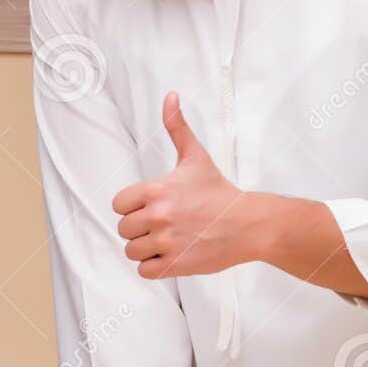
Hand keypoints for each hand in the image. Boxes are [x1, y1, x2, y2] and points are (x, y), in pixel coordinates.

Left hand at [112, 91, 253, 278]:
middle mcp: (158, 215)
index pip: (119, 205)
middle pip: (124, 229)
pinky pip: (145, 271)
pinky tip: (171, 255)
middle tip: (164, 224)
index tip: (152, 207)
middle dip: (140, 229)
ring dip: (145, 249)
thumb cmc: (219, 192)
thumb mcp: (195, 157)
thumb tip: (170, 96)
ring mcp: (166, 241)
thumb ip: (177, 126)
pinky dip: (154, 266)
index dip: (132, 207)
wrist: (248, 224)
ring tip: (168, 240)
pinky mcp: (175, 264)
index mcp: (157, 189)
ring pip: (132, 251)